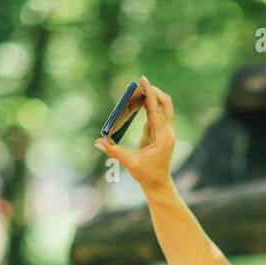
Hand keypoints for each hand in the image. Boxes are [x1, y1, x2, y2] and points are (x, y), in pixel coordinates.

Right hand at [95, 75, 175, 195]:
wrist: (158, 184)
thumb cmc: (147, 175)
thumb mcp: (130, 164)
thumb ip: (114, 151)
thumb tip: (98, 143)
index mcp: (163, 137)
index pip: (156, 110)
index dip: (149, 93)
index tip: (142, 79)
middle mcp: (167, 131)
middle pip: (165, 102)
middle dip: (152, 91)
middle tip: (137, 84)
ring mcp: (165, 130)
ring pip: (162, 106)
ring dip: (149, 96)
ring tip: (133, 92)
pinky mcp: (160, 131)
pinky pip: (155, 112)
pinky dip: (146, 104)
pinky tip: (134, 102)